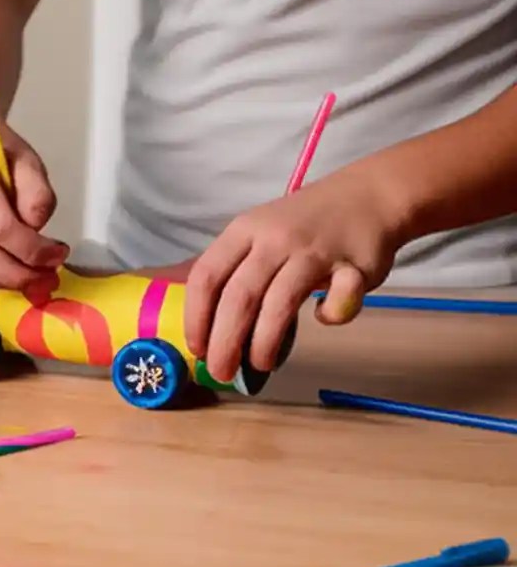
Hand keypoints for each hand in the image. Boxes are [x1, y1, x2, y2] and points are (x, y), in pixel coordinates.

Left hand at [185, 172, 404, 382]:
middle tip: (222, 371)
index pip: (206, 277)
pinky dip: (330, 315)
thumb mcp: (260, 233)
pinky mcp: (353, 265)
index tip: (196, 348)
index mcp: (244, 230)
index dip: (196, 317)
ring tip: (260, 365)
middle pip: (239, 296)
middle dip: (225, 341)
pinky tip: (323, 316)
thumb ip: (238, 271)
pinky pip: (338, 300)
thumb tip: (212, 330)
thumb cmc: (305, 225)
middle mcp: (274, 238)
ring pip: (280, 302)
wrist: (370, 194)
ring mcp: (314, 250)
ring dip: (265, 340)